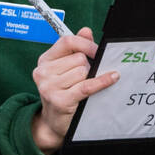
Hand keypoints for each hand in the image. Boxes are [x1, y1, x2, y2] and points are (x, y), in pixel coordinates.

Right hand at [30, 26, 113, 152]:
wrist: (53, 122)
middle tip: (82, 80)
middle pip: (78, 58)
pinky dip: (101, 81)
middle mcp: (43, 72)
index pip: (67, 41)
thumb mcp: (65, 69)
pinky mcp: (60, 100)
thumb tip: (86, 31)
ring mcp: (49, 87)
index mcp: (44, 61)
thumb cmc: (63, 93)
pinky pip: (87, 85)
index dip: (85, 44)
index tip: (97, 51)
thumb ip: (76, 49)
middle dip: (87, 67)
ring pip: (83, 71)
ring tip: (80, 89)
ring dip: (88, 79)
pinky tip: (112, 78)